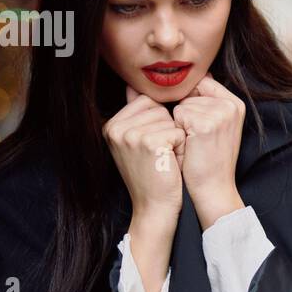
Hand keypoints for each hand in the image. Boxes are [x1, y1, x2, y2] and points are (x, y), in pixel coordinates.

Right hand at [104, 85, 185, 223]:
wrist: (154, 207)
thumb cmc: (153, 175)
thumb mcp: (138, 142)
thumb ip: (136, 112)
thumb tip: (132, 84)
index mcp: (111, 124)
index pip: (147, 101)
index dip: (159, 123)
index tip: (152, 147)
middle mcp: (116, 127)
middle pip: (158, 108)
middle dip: (167, 129)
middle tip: (159, 155)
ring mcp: (130, 134)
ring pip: (170, 119)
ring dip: (175, 139)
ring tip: (163, 159)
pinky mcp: (148, 142)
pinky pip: (177, 131)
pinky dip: (180, 147)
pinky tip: (169, 163)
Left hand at [173, 72, 246, 228]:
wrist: (213, 189)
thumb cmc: (205, 160)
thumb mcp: (206, 125)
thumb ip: (189, 98)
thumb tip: (149, 80)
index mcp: (235, 103)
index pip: (200, 86)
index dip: (189, 107)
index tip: (196, 128)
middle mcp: (231, 104)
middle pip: (189, 95)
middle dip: (185, 117)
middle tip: (199, 141)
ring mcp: (220, 113)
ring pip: (181, 105)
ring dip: (180, 125)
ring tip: (195, 145)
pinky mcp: (206, 124)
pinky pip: (177, 116)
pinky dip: (178, 131)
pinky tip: (190, 147)